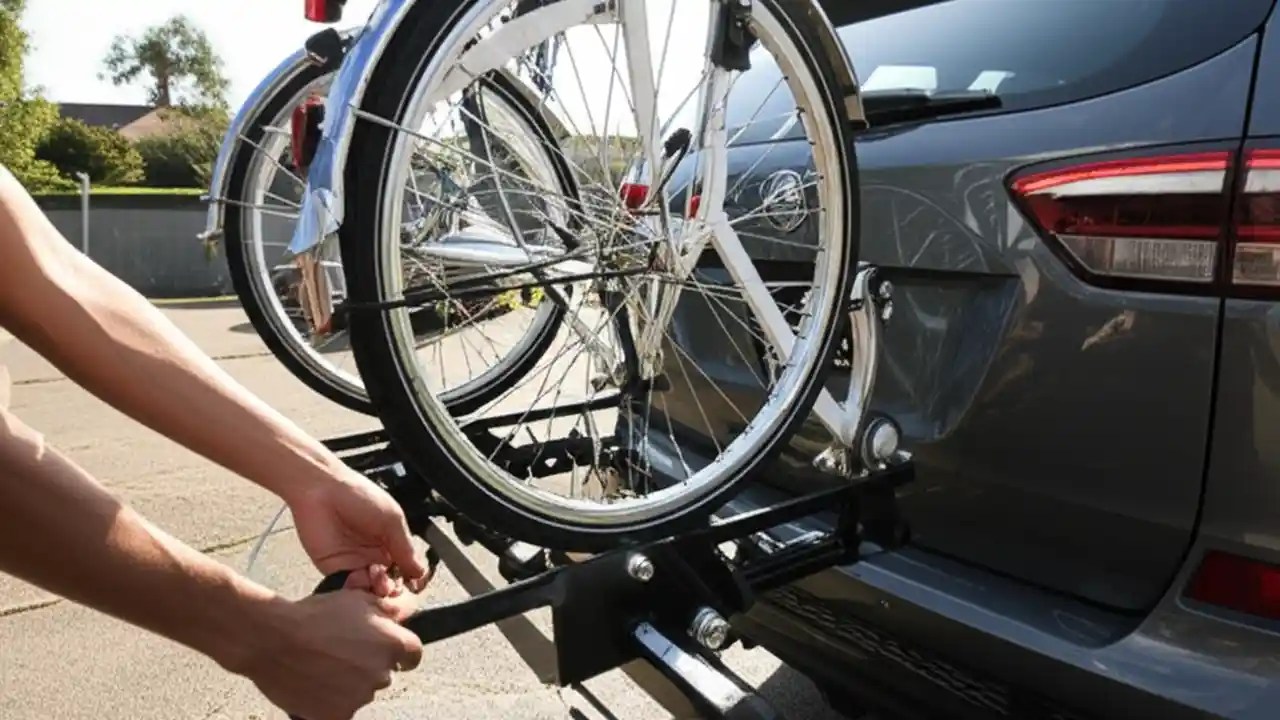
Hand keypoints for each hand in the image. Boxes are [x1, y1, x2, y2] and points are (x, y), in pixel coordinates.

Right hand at [240, 590, 423, 719]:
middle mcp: (382, 674)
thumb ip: (390, 609)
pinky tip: (315, 681)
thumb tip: (408, 610)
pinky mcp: (338, 715)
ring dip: (349, 682)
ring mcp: (361, 697)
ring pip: (362, 691)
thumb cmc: (315, 616)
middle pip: (385, 673)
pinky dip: (331, 700)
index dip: (399, 651)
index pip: (413, 655)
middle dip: (369, 664)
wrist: (275, 640)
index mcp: (393, 645)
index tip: (383, 648)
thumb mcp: (358, 600)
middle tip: (341, 651)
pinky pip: (342, 709)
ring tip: (322, 664)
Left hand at [288, 468, 430, 593]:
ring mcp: (355, 564)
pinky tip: (362, 580)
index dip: (412, 577)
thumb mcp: (391, 519)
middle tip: (393, 584)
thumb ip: (405, 547)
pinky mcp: (335, 570)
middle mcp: (374, 555)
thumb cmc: (357, 495)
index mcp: (391, 542)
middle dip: (394, 587)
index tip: (415, 583)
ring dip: (377, 589)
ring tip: (377, 578)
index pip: (407, 568)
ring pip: (371, 588)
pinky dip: (358, 590)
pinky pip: (350, 587)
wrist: (321, 490)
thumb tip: (420, 571)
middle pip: (390, 582)